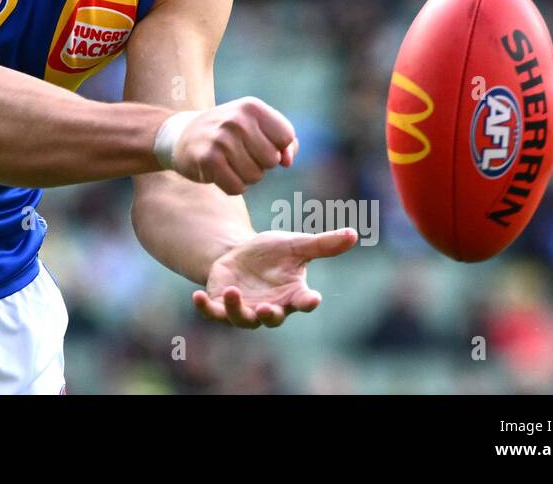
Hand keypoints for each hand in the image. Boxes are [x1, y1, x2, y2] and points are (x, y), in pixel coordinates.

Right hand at [171, 96, 298, 193]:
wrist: (181, 134)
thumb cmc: (228, 133)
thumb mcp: (255, 126)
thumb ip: (283, 141)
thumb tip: (287, 162)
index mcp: (252, 107)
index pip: (286, 137)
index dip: (277, 147)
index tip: (258, 142)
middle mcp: (237, 120)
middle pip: (272, 160)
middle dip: (260, 163)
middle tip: (239, 152)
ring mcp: (222, 139)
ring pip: (255, 176)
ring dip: (244, 176)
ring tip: (228, 161)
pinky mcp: (209, 160)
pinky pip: (237, 188)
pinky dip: (231, 186)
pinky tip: (218, 172)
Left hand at [192, 228, 357, 327]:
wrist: (239, 254)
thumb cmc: (273, 253)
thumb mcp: (296, 245)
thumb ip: (323, 244)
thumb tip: (354, 233)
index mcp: (291, 294)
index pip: (303, 302)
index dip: (308, 302)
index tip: (313, 299)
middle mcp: (270, 307)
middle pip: (272, 318)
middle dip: (270, 315)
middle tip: (268, 310)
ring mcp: (245, 308)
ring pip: (242, 318)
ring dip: (237, 309)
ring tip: (231, 294)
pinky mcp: (221, 304)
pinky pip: (213, 312)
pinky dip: (206, 307)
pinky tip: (198, 297)